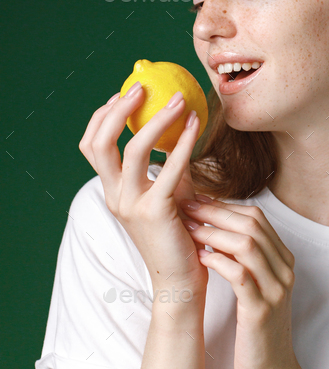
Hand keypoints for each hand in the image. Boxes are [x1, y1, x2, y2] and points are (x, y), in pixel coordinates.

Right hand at [78, 85, 208, 307]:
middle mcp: (115, 196)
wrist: (181, 281)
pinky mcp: (156, 212)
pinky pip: (169, 168)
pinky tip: (197, 124)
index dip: (102, 117)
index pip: (92, 147)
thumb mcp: (168, 194)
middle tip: (141, 88)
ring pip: (133, 150)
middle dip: (117, 111)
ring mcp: (132, 205)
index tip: (122, 94)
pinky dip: (183, 142)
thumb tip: (180, 129)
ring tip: (179, 100)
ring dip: (157, 120)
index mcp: (113, 191)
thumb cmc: (179, 235)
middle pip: (101, 144)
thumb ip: (167, 167)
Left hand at [180, 196, 298, 368]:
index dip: (225, 205)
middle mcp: (284, 270)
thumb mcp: (256, 286)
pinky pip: (239, 275)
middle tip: (187, 206)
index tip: (198, 201)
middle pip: (251, 225)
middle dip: (216, 211)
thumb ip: (245, 258)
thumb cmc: (257, 328)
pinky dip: (218, 261)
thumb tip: (214, 226)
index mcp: (283, 260)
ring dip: (214, 233)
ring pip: (247, 245)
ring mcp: (274, 289)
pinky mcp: (260, 310)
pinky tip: (200, 257)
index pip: (257, 217)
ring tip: (189, 229)